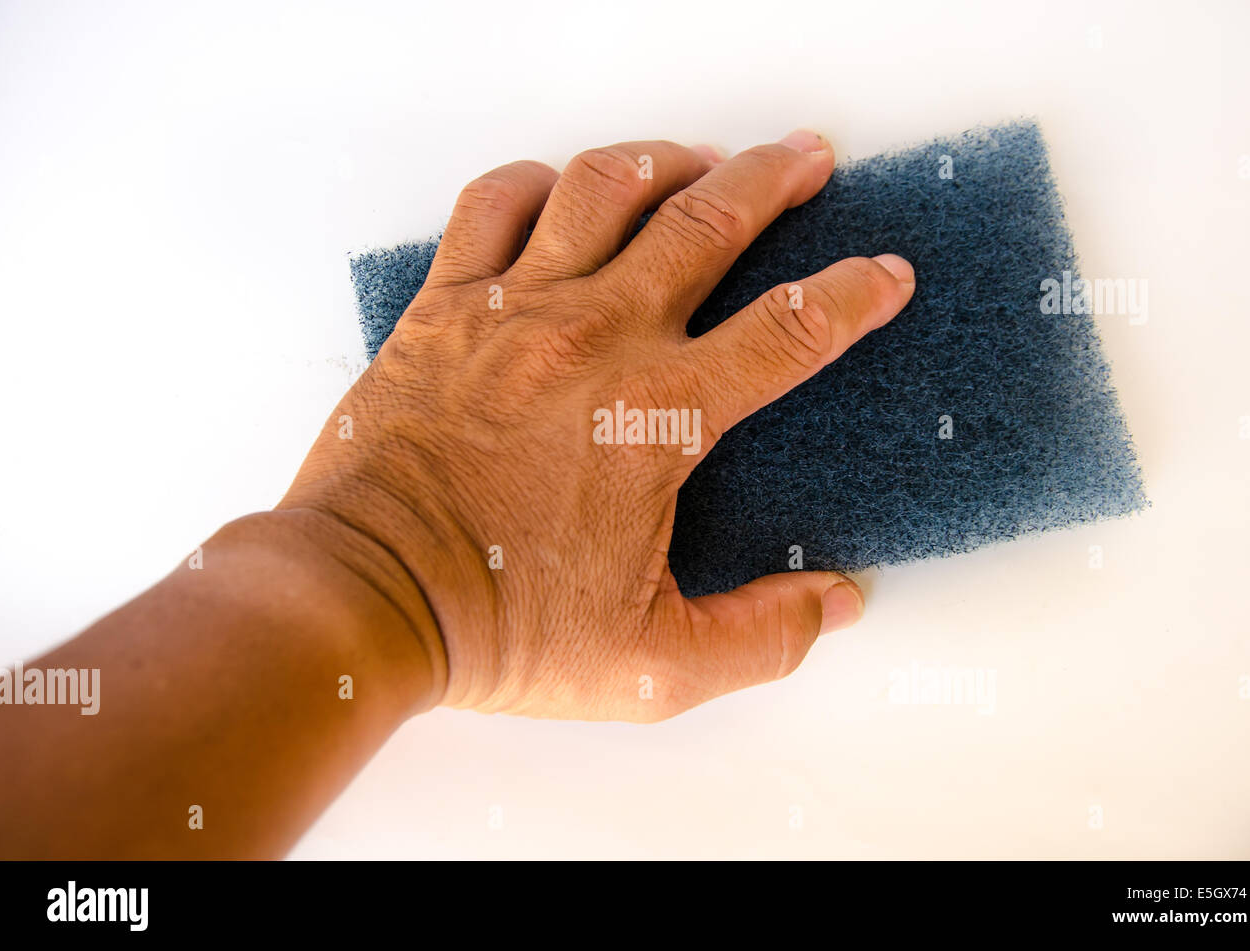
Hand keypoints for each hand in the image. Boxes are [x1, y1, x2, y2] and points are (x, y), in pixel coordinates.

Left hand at [280, 130, 914, 720]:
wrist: (365, 597)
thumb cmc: (499, 624)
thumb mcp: (653, 666)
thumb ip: (762, 637)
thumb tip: (835, 603)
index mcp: (658, 415)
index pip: (788, 331)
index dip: (852, 295)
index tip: (883, 274)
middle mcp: (594, 338)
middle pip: (709, 221)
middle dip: (774, 178)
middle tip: (807, 157)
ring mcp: (514, 311)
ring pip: (606, 189)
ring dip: (667, 161)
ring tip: (700, 159)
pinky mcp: (444, 306)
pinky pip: (494, 204)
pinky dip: (537, 181)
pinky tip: (563, 189)